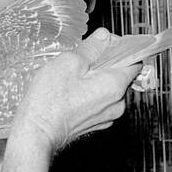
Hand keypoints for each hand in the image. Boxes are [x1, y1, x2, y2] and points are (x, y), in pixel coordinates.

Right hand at [12, 29, 139, 152]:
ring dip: (96, 78)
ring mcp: (107, 116)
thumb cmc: (49, 102)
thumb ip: (91, 47)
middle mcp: (117, 103)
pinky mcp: (96, 123)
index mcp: (115, 86)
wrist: (36, 134)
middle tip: (82, 59)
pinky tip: (71, 91)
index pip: (135, 60)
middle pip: (121, 74)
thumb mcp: (69, 62)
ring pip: (109, 87)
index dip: (121, 48)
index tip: (107, 44)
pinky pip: (100, 101)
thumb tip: (104, 37)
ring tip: (73, 77)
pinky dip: (91, 92)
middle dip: (105, 63)